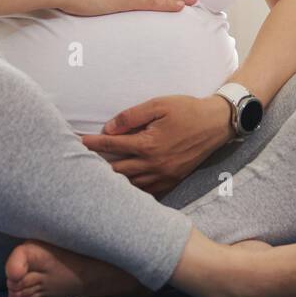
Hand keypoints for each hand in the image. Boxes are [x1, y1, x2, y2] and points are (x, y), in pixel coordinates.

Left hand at [81, 94, 234, 197]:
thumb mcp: (158, 104)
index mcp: (149, 144)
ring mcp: (164, 176)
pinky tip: (124, 188)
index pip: (113, 146)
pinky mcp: (173, 181)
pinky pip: (148, 192)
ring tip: (98, 178)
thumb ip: (131, 117)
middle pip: (117, 171)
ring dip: (114, 182)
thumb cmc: (187, 110)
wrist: (216, 124)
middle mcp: (154, 164)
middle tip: (82, 165)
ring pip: (130, 185)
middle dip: (98, 168)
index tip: (79, 142)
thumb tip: (108, 128)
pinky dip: (133, 190)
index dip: (93, 144)